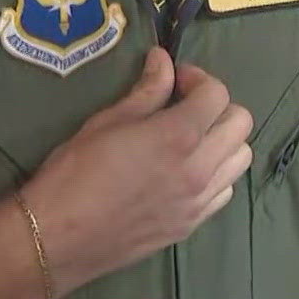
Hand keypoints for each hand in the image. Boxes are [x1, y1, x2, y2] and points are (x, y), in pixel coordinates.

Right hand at [19, 49, 252, 292]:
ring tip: (191, 139)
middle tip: (186, 106)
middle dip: (218, 106)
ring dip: (223, 140)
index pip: (217, 94)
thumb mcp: (107, 122)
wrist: (57, 238)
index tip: (176, 79)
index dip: (199, 78)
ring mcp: (199, 201)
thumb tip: (163, 60)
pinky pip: (225, 191)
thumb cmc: (74, 174)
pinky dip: (217, 174)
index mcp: (179, 136)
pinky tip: (187, 171)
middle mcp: (200, 169)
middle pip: (241, 124)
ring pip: (240, 159)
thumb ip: (146, 90)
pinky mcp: (192, 225)